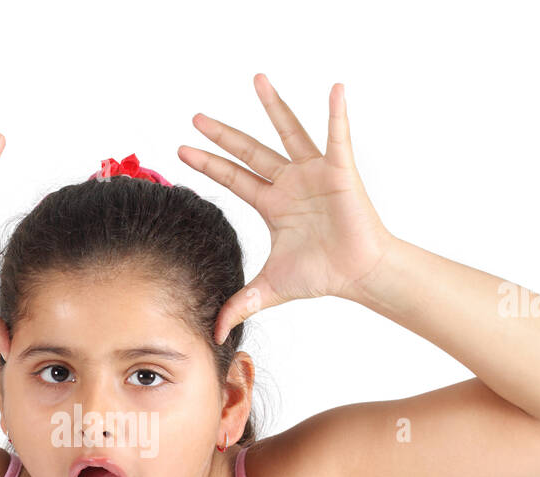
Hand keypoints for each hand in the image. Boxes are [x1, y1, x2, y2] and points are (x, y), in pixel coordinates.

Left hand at [178, 75, 394, 343]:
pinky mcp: (339, 171)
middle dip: (222, 134)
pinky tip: (334, 89)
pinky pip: (337, 137)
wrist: (357, 275)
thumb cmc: (321, 275)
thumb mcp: (271, 289)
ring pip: (288, 132)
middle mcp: (288, 183)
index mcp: (271, 204)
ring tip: (256, 80)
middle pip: (249, 151)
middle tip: (195, 117)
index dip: (208, 165)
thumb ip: (241, 304)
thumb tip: (216, 333)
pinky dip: (337, 114)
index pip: (233, 178)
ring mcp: (313, 173)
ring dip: (273, 106)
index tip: (182, 151)